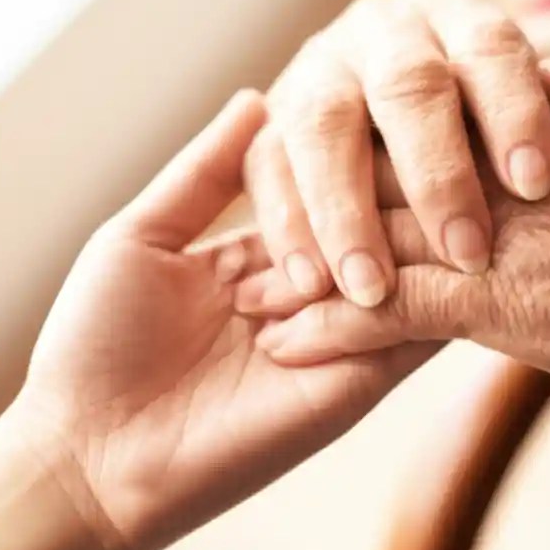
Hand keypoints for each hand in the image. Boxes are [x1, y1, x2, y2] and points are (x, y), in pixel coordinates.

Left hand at [17, 91, 438, 549]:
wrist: (95, 455)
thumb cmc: (98, 345)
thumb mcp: (143, 235)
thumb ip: (204, 171)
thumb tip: (258, 94)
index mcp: (261, 251)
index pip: (327, 183)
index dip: (353, 145)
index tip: (390, 95)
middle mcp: (310, 289)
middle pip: (375, 219)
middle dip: (399, 180)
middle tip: (439, 131)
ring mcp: (339, 335)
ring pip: (407, 264)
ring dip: (422, 226)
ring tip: (455, 173)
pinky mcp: (359, 379)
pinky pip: (411, 324)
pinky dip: (431, 283)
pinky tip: (453, 235)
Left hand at [240, 124, 549, 421]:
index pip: (437, 152)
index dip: (376, 177)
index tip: (331, 200)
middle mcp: (517, 186)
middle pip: (389, 182)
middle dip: (325, 215)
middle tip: (265, 246)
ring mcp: (509, 238)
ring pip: (378, 238)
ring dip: (308, 270)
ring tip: (253, 300)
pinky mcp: (510, 300)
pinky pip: (398, 304)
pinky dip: (335, 324)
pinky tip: (289, 341)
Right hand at [245, 0, 549, 308]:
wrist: (389, 117)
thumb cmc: (480, 128)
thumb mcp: (515, 112)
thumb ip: (545, 106)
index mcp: (455, 17)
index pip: (490, 49)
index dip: (514, 113)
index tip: (537, 186)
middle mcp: (381, 32)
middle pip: (407, 87)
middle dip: (437, 175)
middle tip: (468, 254)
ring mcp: (316, 69)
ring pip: (322, 127)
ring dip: (347, 212)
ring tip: (374, 290)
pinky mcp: (268, 121)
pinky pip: (263, 166)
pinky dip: (285, 227)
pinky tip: (311, 284)